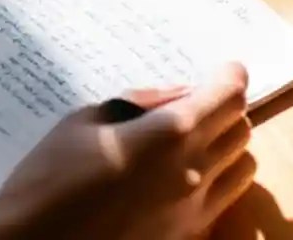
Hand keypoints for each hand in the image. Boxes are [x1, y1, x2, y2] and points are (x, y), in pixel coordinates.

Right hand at [0, 63, 254, 239]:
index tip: (225, 70)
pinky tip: (184, 178)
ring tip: (196, 142)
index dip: (231, 76)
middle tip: (200, 104)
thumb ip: (139, 103)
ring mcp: (195, 209)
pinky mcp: (188, 235)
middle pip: (242, 128)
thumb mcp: (84, 121)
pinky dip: (218, 181)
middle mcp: (193, 170)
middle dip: (226, 109)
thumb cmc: (50, 178)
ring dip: (227, 146)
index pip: (229, 95)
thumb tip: (180, 95)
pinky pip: (224, 200)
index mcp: (169, 133)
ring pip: (243, 167)